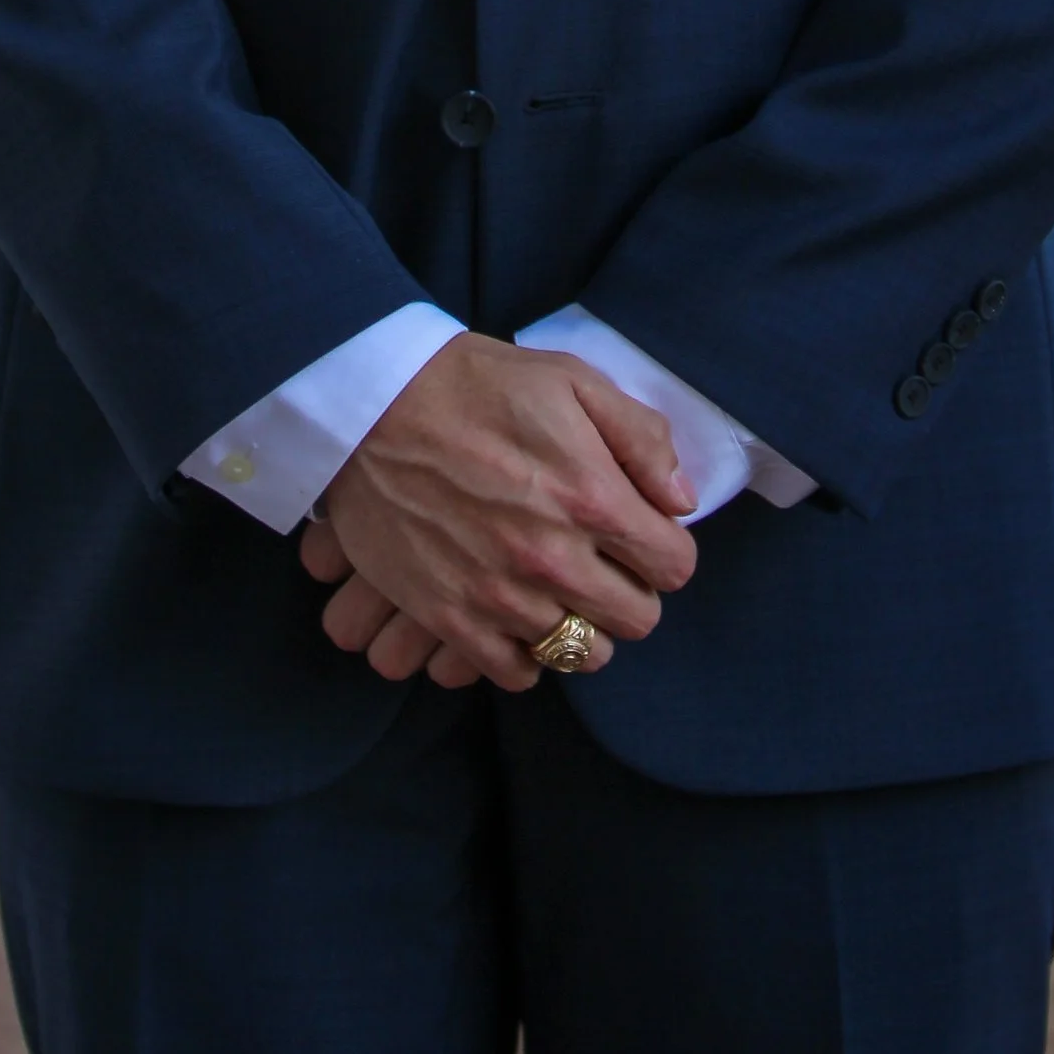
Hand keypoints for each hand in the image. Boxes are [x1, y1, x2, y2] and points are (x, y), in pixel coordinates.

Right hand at [301, 333, 696, 691]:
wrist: (373, 405)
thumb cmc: (475, 384)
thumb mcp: (571, 380)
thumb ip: (640, 437)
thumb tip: (680, 500)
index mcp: (592, 497)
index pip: (675, 566)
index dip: (665, 550)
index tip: (641, 534)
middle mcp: (552, 557)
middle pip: (637, 620)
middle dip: (630, 590)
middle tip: (603, 561)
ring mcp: (499, 594)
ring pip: (582, 654)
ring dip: (580, 624)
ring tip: (559, 588)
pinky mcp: (450, 617)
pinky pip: (516, 673)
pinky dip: (524, 652)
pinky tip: (517, 612)